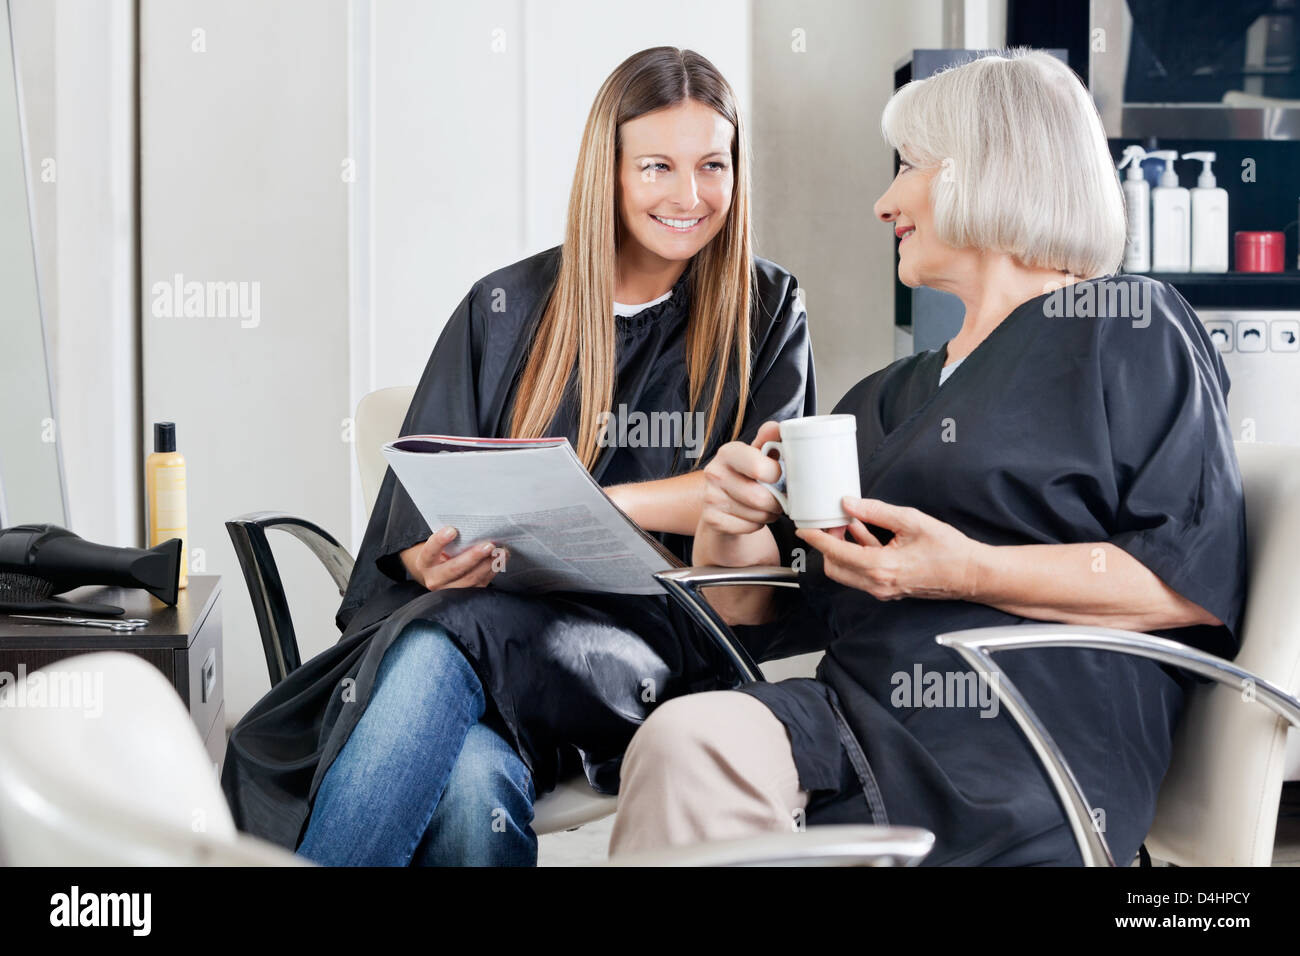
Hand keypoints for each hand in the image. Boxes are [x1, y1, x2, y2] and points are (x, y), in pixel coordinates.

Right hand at [399, 526, 505, 590]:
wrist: (441, 575)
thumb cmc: (441, 553)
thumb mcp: (439, 546)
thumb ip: (449, 538)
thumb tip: (473, 525)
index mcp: (425, 563)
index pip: (429, 551)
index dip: (440, 541)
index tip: (452, 530)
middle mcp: (435, 579)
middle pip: (454, 569)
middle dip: (473, 557)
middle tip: (488, 545)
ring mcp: (450, 590)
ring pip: (471, 579)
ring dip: (488, 564)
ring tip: (500, 551)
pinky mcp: (466, 595)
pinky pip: (481, 583)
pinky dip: (493, 569)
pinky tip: (501, 559)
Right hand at [699, 420, 785, 537]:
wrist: (722, 502)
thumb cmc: (745, 475)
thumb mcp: (757, 454)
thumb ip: (769, 440)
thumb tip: (777, 428)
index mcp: (728, 452)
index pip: (761, 468)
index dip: (777, 475)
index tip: (777, 474)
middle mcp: (714, 473)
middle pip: (761, 498)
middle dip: (776, 502)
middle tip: (777, 498)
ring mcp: (710, 498)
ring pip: (757, 515)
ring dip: (768, 514)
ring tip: (765, 506)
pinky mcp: (712, 520)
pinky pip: (748, 528)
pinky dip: (756, 525)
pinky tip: (752, 516)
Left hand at [794, 497, 982, 601]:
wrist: (972, 575)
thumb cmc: (950, 551)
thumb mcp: (912, 521)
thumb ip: (877, 512)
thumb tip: (850, 504)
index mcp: (881, 568)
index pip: (836, 553)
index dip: (817, 539)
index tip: (804, 528)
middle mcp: (879, 584)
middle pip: (835, 567)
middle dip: (828, 545)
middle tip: (832, 522)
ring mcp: (884, 590)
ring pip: (847, 572)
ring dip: (842, 549)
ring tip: (849, 523)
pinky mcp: (889, 589)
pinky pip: (863, 573)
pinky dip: (858, 554)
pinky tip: (863, 532)